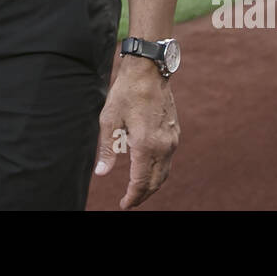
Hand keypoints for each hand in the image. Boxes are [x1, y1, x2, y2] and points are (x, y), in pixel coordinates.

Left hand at [93, 58, 178, 209]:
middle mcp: (163, 145)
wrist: (150, 70)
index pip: (141, 181)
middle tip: (129, 201)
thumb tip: (101, 173)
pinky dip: (158, 171)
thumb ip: (106, 148)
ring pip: (164, 173)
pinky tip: (147, 169)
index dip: (132, 197)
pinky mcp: (175, 133)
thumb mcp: (109, 119)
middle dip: (142, 195)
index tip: (123, 204)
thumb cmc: (126, 92)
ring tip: (137, 190)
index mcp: (145, 144)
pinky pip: (168, 160)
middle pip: (156, 182)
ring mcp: (172, 140)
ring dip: (152, 185)